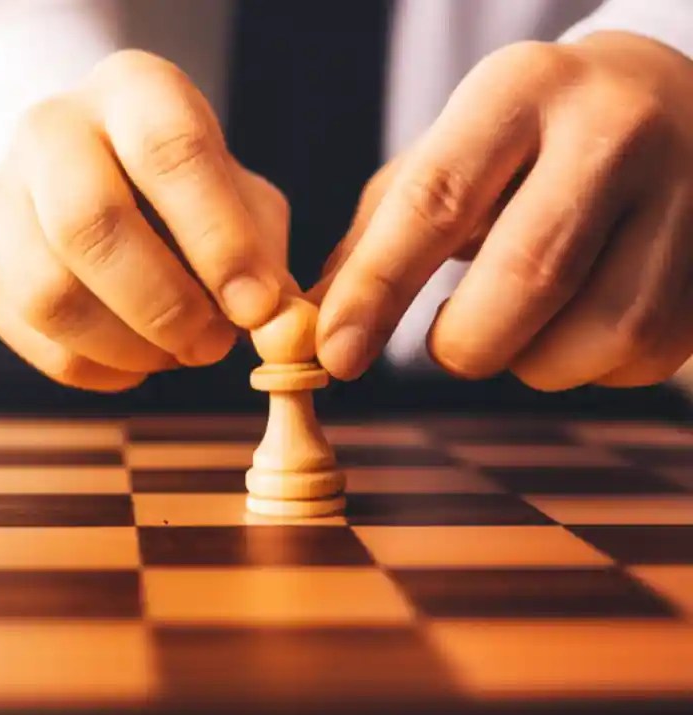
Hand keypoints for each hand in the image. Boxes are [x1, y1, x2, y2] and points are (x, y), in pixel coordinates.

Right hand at [0, 50, 292, 391]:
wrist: (91, 174)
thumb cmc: (183, 189)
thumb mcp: (239, 194)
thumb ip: (260, 252)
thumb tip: (271, 323)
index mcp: (131, 89)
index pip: (169, 152)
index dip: (218, 239)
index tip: (254, 305)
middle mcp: (51, 130)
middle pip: (88, 223)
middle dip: (161, 303)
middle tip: (210, 347)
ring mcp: (1, 197)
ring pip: (48, 292)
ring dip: (125, 345)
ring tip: (174, 354)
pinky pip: (32, 336)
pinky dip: (94, 367)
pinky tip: (134, 361)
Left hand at [315, 32, 692, 389]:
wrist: (672, 98)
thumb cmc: (526, 142)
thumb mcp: (448, 154)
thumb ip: (377, 236)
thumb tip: (315, 329)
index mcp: (520, 91)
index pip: (435, 200)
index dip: (379, 289)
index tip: (336, 354)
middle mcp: (613, 131)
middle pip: (528, 276)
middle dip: (463, 342)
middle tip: (444, 343)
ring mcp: (684, 192)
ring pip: (597, 333)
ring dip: (532, 362)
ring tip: (516, 325)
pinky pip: (644, 354)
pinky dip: (590, 366)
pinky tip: (576, 323)